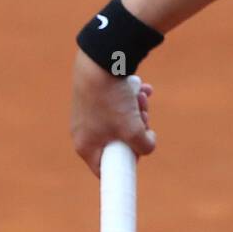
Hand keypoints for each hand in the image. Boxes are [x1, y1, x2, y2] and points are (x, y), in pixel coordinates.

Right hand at [71, 48, 155, 176]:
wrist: (99, 62)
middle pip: (119, 141)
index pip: (105, 169)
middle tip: (144, 119)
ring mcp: (90, 113)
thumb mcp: (132, 130)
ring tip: (141, 98)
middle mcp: (85, 131)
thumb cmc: (111, 100)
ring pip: (122, 120)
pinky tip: (143, 89)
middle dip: (137, 129)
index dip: (125, 163)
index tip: (138, 153)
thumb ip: (144, 146)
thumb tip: (148, 144)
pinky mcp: (96, 95)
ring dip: (138, 110)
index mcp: (86, 146)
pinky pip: (118, 103)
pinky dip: (132, 97)